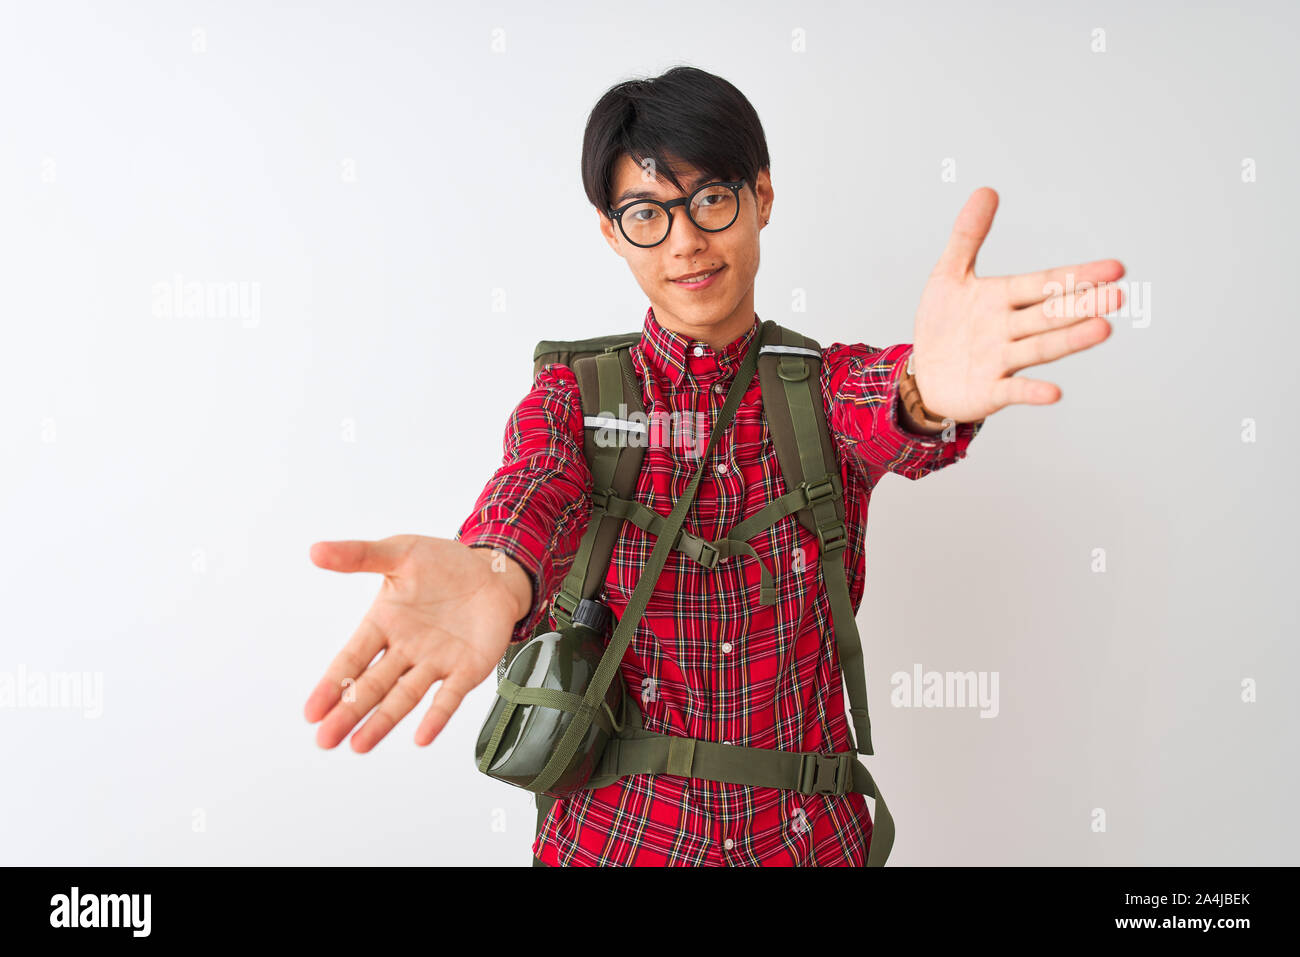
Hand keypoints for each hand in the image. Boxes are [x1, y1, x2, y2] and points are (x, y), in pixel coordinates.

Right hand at [303, 535, 531, 751]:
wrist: (494, 571)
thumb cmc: (443, 564)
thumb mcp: (399, 552)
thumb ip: (359, 555)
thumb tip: (316, 551)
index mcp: (384, 623)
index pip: (352, 659)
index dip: (333, 684)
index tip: (312, 711)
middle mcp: (405, 649)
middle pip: (372, 685)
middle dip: (349, 712)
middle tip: (325, 739)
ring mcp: (435, 662)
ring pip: (403, 697)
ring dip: (382, 722)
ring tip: (359, 745)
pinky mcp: (466, 670)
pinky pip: (448, 696)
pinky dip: (436, 716)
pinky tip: (423, 737)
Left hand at [909, 187, 1125, 423]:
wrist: (924, 376)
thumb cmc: (943, 325)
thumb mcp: (949, 275)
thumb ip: (968, 236)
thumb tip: (987, 190)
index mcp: (1003, 298)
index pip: (1045, 283)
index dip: (1077, 275)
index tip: (1116, 267)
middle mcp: (1009, 328)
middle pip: (1050, 314)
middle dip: (1082, 304)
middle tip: (1119, 295)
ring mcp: (1002, 361)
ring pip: (1040, 347)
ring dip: (1070, 340)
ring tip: (1103, 329)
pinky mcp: (990, 391)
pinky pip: (1014, 391)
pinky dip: (1033, 392)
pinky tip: (1054, 393)